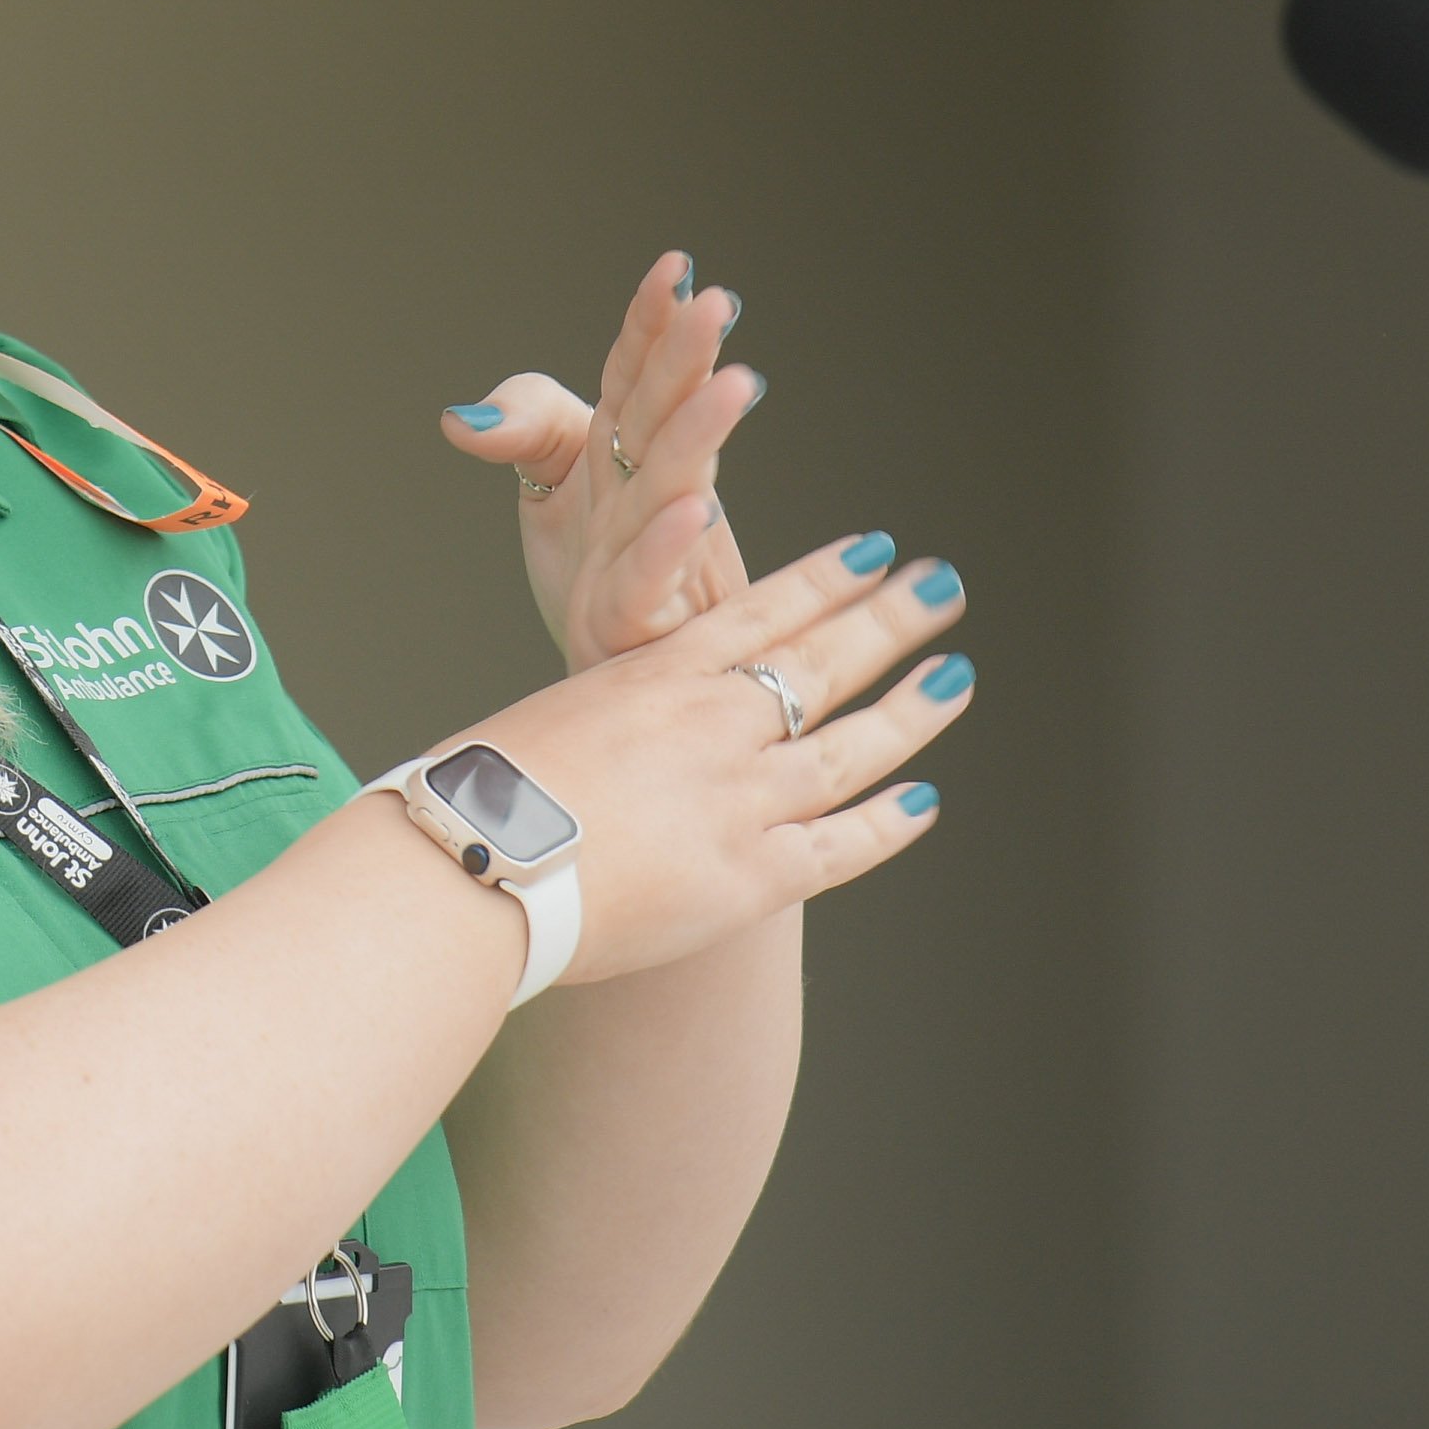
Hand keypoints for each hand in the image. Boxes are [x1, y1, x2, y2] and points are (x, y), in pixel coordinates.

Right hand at [406, 530, 973, 984]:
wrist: (472, 866)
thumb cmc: (472, 796)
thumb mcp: (539, 730)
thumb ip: (598, 731)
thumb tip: (606, 752)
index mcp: (655, 675)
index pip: (761, 610)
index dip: (823, 578)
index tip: (871, 550)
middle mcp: (713, 725)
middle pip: (824, 658)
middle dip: (890, 619)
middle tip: (942, 585)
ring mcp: (741, 799)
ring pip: (853, 746)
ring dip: (912, 709)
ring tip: (956, 676)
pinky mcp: (751, 877)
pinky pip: (840, 845)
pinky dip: (887, 824)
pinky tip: (924, 803)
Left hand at [441, 252, 764, 670]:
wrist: (599, 656)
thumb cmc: (591, 561)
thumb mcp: (547, 477)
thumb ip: (522, 425)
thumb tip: (462, 417)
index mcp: (624, 442)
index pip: (635, 371)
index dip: (651, 321)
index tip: (674, 268)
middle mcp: (648, 485)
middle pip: (664, 413)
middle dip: (689, 358)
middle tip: (716, 303)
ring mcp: (654, 548)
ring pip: (678, 483)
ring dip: (703, 433)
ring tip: (732, 383)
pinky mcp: (641, 615)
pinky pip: (654, 577)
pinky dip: (670, 544)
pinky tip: (692, 509)